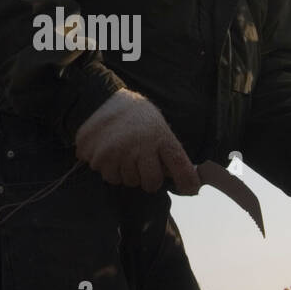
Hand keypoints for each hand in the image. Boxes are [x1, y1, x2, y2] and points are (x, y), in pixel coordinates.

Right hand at [74, 90, 200, 193]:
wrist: (103, 99)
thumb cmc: (137, 117)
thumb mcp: (158, 127)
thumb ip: (167, 152)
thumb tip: (178, 179)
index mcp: (161, 138)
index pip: (181, 167)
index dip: (188, 183)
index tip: (191, 190)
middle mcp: (142, 146)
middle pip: (151, 183)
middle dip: (149, 179)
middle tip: (142, 164)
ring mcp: (120, 153)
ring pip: (128, 181)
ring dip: (127, 173)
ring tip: (124, 153)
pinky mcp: (99, 157)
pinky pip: (110, 177)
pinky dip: (110, 169)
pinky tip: (110, 152)